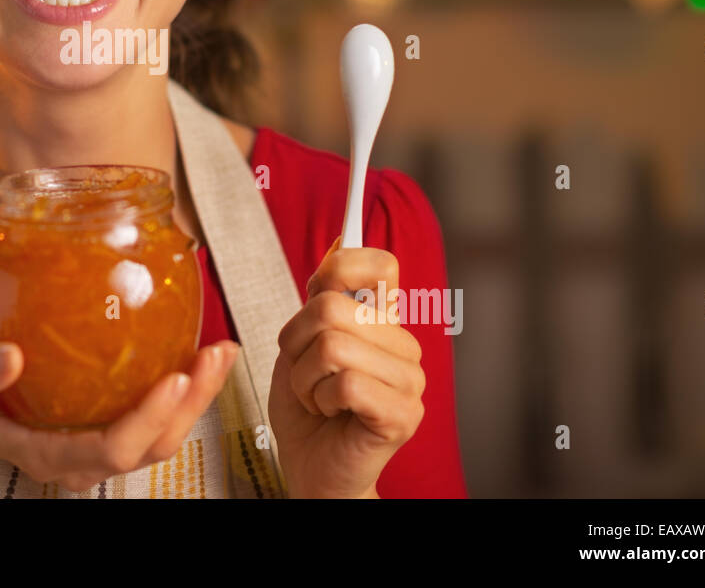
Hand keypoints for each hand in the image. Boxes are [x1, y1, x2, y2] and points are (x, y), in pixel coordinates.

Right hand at [0, 339, 239, 493]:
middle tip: (211, 356)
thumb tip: (9, 356)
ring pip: (164, 434)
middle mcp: (84, 458)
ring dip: (197, 395)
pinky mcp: (114, 421)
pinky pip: (158, 413)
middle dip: (190, 405)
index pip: (110, 450)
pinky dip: (185, 385)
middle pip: (152, 446)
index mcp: (49, 453)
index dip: (148, 420)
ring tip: (219, 351)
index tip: (173, 378)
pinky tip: (198, 348)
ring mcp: (102, 443)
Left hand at [268, 237, 425, 497]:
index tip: (318, 287)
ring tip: (316, 397)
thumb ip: (321, 295)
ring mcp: (408, 380)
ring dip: (304, 378)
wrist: (309, 466)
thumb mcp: (301, 341)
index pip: (379, 264)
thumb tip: (342, 239)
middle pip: (331, 306)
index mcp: (381, 321)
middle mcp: (402, 344)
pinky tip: (330, 413)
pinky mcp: (403, 414)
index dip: (342, 266)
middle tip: (304, 372)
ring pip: (333, 345)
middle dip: (295, 343)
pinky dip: (319, 399)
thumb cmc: (306, 408)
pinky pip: (345, 383)